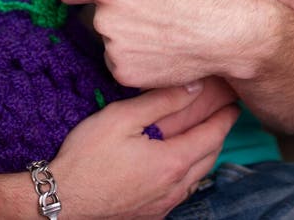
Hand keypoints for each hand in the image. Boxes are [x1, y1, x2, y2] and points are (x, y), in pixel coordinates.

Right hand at [52, 82, 239, 219]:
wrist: (60, 202)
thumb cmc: (87, 157)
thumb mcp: (123, 118)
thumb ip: (161, 101)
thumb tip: (193, 86)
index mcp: (172, 162)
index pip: (212, 135)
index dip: (225, 115)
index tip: (234, 100)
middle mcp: (174, 187)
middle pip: (210, 156)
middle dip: (219, 131)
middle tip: (224, 111)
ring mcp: (163, 204)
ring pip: (197, 175)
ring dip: (206, 151)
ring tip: (206, 131)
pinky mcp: (150, 214)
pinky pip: (182, 189)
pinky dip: (190, 170)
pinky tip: (180, 160)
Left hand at [58, 0, 282, 87]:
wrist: (230, 29)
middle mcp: (104, 21)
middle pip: (91, 13)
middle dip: (112, 7)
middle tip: (151, 2)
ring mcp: (114, 52)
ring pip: (106, 39)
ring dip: (123, 32)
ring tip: (160, 24)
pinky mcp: (126, 76)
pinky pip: (119, 62)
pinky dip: (134, 55)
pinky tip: (161, 45)